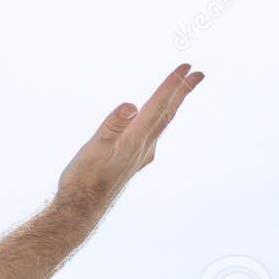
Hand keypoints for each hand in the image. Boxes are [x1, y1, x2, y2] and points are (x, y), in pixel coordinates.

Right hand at [57, 63, 203, 212]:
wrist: (79, 211)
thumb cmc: (83, 181)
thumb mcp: (93, 149)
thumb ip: (112, 126)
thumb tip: (131, 105)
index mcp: (135, 140)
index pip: (157, 107)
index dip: (172, 86)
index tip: (187, 67)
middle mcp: (142, 148)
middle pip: (167, 115)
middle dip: (182, 93)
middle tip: (198, 74)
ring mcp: (138, 158)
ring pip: (160, 127)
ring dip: (172, 108)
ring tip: (179, 95)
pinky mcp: (130, 165)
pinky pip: (151, 138)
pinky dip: (157, 125)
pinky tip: (152, 130)